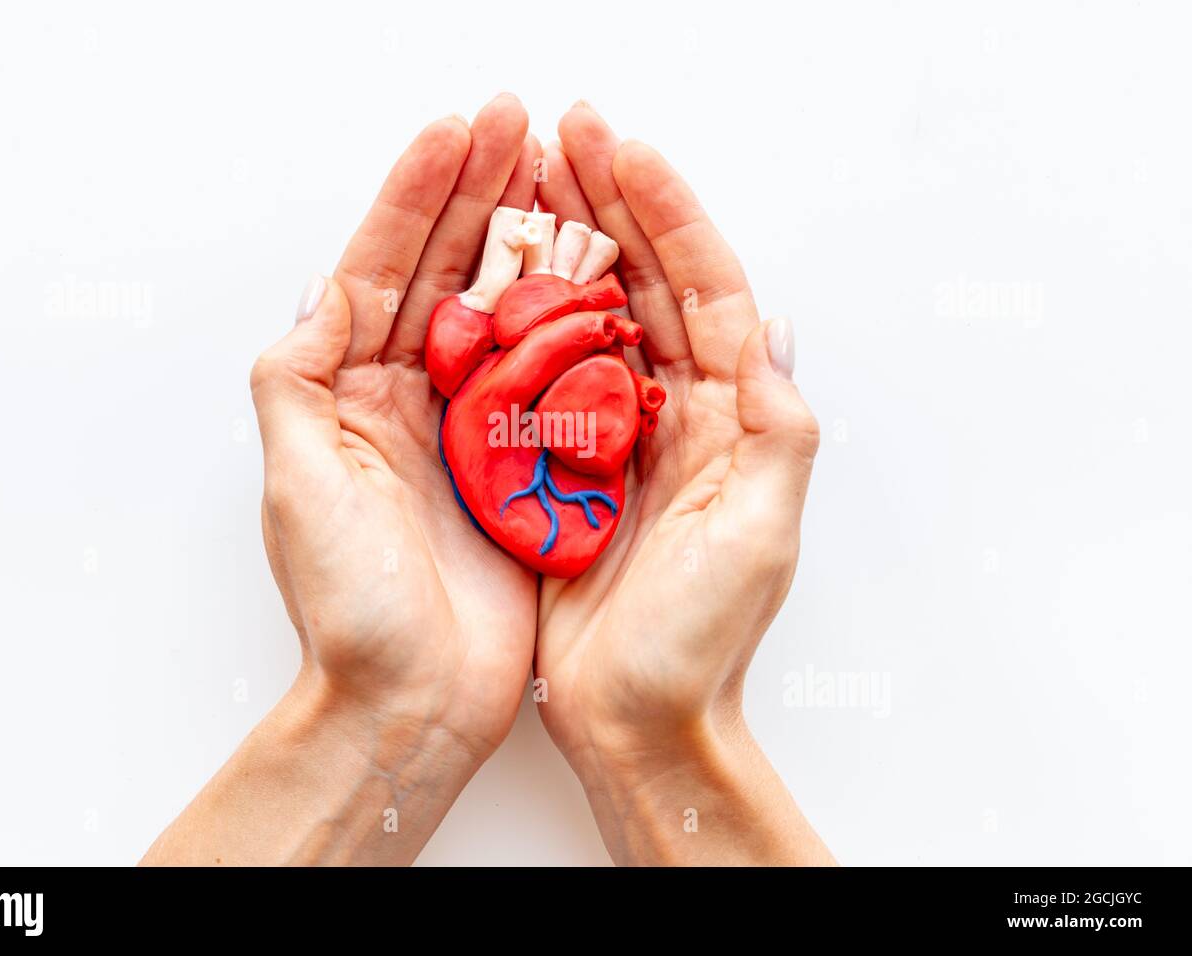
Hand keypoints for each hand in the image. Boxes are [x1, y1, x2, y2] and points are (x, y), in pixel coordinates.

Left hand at [144, 95, 541, 864]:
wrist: (411, 702)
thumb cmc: (347, 608)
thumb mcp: (297, 486)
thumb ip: (295, 382)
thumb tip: (320, 293)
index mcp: (350, 392)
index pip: (382, 269)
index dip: (417, 195)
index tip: (458, 131)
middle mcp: (409, 399)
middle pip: (445, 271)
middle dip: (478, 192)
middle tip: (520, 122)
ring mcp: (470, 428)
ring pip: (503, 309)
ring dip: (527, 237)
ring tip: (560, 169)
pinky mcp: (523, 466)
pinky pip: (552, 374)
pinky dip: (572, 319)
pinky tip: (599, 269)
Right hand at [533, 104, 833, 864]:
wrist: (637, 719)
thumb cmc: (696, 642)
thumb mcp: (759, 535)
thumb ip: (775, 431)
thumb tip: (769, 332)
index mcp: (732, 416)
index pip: (706, 288)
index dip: (668, 212)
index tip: (623, 149)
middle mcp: (680, 413)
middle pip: (649, 283)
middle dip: (611, 203)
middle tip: (566, 135)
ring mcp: (619, 435)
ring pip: (594, 314)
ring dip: (565, 243)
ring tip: (528, 179)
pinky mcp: (566, 466)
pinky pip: (545, 371)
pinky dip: (524, 318)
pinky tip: (495, 277)